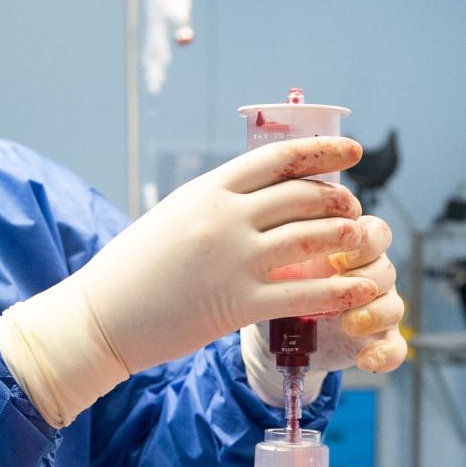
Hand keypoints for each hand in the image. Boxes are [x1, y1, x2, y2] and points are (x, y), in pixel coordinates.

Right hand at [0, 138, 383, 426]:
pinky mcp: (238, 304)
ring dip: (346, 236)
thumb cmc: (136, 268)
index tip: (352, 150)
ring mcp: (233, 261)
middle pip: (303, 196)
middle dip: (340, 199)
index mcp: (208, 190)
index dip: (323, 151)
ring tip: (363, 239)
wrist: (102, 316)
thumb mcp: (175, 215)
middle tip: (355, 206)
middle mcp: (224, 218)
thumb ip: (219, 201)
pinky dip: (342, 290)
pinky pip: (305, 293)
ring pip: (312, 238)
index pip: (278, 158)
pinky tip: (363, 289)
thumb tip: (263, 191)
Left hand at [239, 217, 406, 404]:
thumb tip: (281, 236)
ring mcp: (376, 308)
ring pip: (395, 306)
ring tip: (347, 325)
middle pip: (387, 270)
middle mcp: (370, 275)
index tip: (339, 256)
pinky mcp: (377, 340)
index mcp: (351, 248)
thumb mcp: (278, 264)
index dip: (366, 242)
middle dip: (367, 278)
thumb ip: (288, 247)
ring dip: (374, 315)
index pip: (376, 234)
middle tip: (340, 287)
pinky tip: (364, 361)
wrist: (276, 331)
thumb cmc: (278, 284)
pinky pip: (395, 348)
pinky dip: (384, 355)